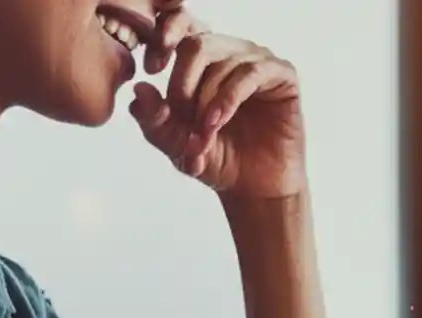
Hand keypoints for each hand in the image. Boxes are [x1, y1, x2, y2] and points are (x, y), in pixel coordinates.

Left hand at [130, 4, 305, 197]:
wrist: (255, 188)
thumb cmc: (217, 159)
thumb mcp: (175, 142)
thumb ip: (154, 118)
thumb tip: (139, 90)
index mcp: (203, 59)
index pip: (182, 24)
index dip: (164, 37)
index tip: (152, 68)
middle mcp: (232, 53)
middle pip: (196, 44)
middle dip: (182, 84)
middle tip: (181, 118)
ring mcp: (259, 62)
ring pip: (222, 61)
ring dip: (206, 102)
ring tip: (203, 134)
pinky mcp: (283, 76)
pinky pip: (251, 73)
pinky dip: (229, 97)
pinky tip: (218, 120)